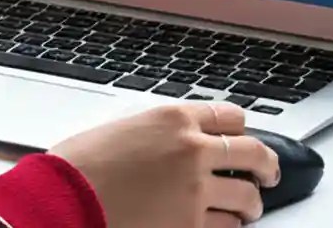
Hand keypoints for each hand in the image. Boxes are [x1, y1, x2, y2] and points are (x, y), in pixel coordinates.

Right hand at [51, 103, 279, 227]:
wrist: (64, 198)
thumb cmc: (80, 164)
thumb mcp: (125, 128)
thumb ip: (160, 133)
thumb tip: (179, 143)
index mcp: (174, 118)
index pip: (230, 115)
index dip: (242, 127)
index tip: (244, 135)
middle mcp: (192, 149)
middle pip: (253, 152)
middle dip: (266, 164)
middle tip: (268, 172)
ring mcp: (195, 188)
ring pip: (247, 195)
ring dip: (251, 202)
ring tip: (249, 206)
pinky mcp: (190, 223)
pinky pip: (226, 225)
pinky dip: (229, 224)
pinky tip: (224, 223)